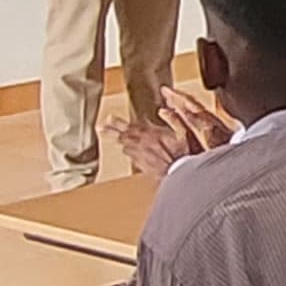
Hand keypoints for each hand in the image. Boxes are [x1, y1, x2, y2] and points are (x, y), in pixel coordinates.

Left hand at [110, 83, 235, 181]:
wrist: (181, 174)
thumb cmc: (184, 155)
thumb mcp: (184, 133)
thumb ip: (175, 119)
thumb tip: (164, 110)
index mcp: (150, 136)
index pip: (129, 127)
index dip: (117, 123)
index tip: (107, 119)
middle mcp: (142, 146)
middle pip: (122, 137)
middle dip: (111, 132)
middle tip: (101, 128)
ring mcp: (141, 157)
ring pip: (125, 147)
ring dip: (119, 141)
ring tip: (113, 136)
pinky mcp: (144, 166)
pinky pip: (132, 157)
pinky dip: (128, 151)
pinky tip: (127, 150)